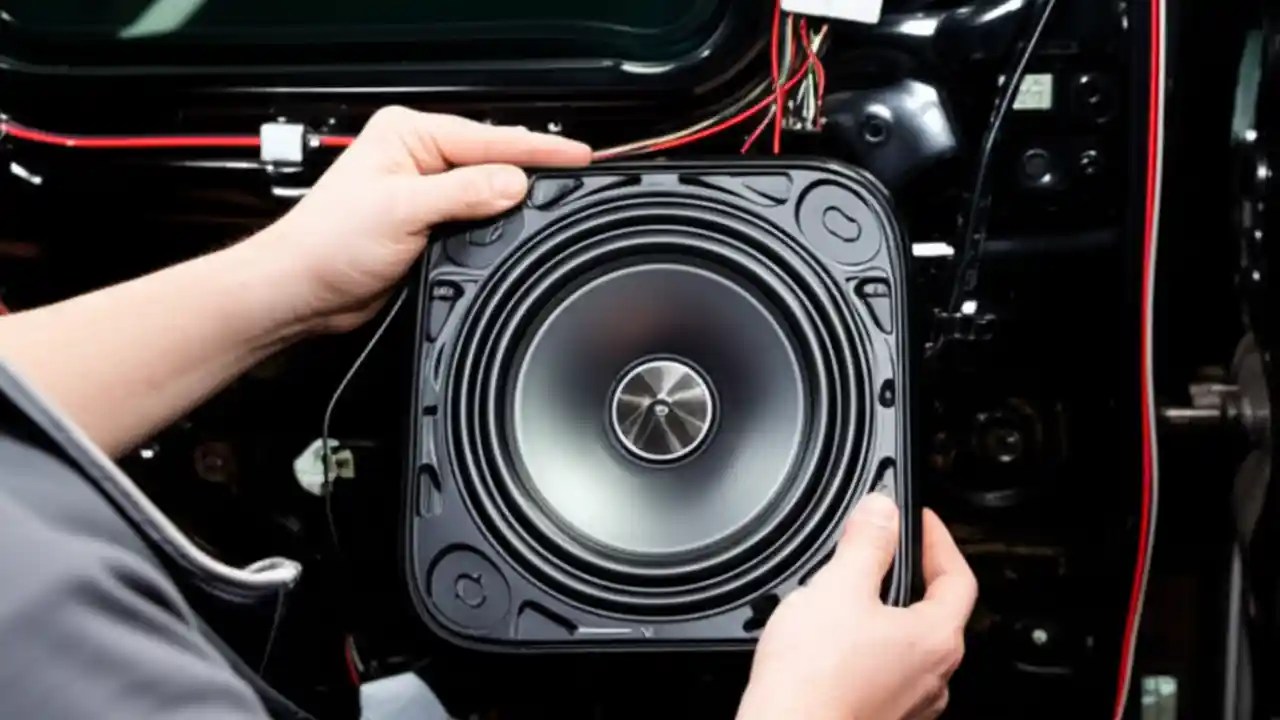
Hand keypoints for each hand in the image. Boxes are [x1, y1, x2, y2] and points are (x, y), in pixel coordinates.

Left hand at [245, 107, 591, 333]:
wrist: (302, 291)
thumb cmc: (326, 243)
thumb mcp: (402, 210)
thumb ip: (464, 193)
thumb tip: (514, 183)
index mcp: (406, 134)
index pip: (487, 137)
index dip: (536, 148)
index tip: (577, 154)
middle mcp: (416, 157)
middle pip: (492, 160)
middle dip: (532, 171)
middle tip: (578, 177)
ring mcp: (423, 192)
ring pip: (488, 191)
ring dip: (516, 201)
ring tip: (558, 201)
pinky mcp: (428, 225)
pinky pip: (477, 219)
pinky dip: (499, 226)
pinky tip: (519, 228)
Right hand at [736, 494, 977, 719]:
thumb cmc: (814, 679)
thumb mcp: (838, 588)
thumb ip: (867, 542)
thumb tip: (883, 511)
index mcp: (936, 640)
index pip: (958, 577)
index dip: (938, 541)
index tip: (919, 521)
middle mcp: (933, 678)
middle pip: (935, 613)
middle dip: (910, 578)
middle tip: (884, 552)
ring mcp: (908, 705)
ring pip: (907, 648)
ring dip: (886, 618)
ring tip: (851, 598)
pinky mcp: (879, 719)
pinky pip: (883, 675)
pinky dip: (867, 653)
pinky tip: (833, 646)